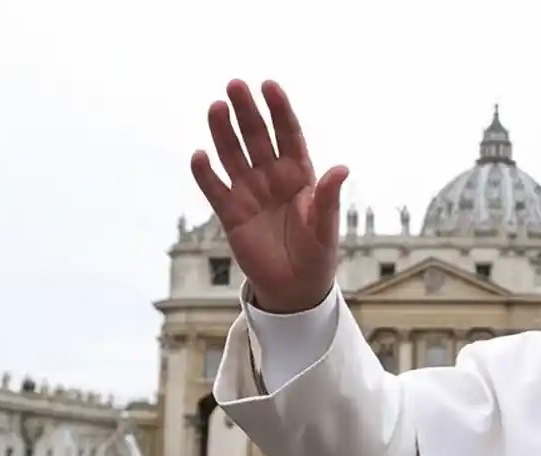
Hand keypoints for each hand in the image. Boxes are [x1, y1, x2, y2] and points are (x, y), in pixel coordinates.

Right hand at [190, 80, 347, 313]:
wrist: (296, 287)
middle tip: (235, 84)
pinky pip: (215, 189)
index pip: (288, 134)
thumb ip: (329, 197)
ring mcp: (250, 193)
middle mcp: (272, 177)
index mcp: (299, 175)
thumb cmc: (316, 253)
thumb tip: (341, 168)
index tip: (269, 86)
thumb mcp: (326, 226)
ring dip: (223, 132)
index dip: (279, 110)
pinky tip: (199, 155)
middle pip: (257, 137)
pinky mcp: (231, 214)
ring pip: (233, 155)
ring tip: (216, 107)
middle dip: (247, 112)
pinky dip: (205, 173)